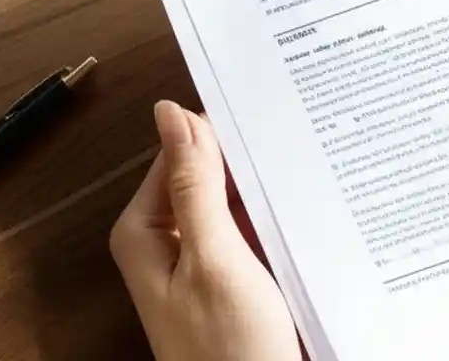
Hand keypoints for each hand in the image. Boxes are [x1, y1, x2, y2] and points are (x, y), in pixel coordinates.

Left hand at [110, 101, 300, 360]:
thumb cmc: (229, 353)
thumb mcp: (214, 259)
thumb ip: (192, 184)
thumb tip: (171, 114)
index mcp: (144, 231)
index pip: (179, 151)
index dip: (223, 131)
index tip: (266, 111)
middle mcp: (167, 242)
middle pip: (207, 175)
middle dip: (247, 161)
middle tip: (294, 139)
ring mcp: (200, 261)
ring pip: (233, 202)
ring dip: (265, 191)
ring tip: (304, 172)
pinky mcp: (231, 278)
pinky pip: (250, 232)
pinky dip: (274, 221)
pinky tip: (303, 212)